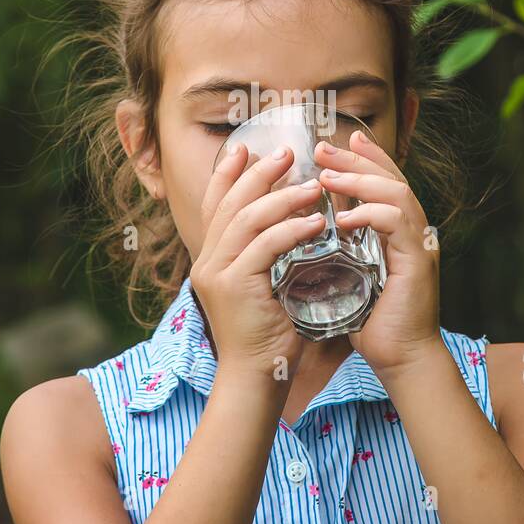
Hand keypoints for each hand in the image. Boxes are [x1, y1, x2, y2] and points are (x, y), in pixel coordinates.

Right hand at [190, 141, 324, 378]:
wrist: (256, 377)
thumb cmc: (268, 334)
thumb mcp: (264, 286)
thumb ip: (266, 256)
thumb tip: (292, 222)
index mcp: (211, 258)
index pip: (214, 205)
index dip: (227, 174)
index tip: (246, 147)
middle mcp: (207, 261)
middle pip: (230, 203)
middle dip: (258, 174)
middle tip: (286, 153)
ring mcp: (217, 273)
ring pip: (247, 219)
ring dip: (282, 198)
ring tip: (313, 186)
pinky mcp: (234, 286)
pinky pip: (265, 246)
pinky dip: (291, 229)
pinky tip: (316, 222)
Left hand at [314, 131, 442, 372]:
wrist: (400, 359)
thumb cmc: (373, 321)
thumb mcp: (350, 272)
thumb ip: (341, 244)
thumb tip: (312, 220)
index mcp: (399, 232)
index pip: (384, 181)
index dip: (363, 158)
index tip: (334, 144)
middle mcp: (415, 231)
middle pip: (390, 177)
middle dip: (356, 158)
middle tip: (322, 147)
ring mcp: (420, 243)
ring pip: (395, 192)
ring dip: (359, 180)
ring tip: (326, 176)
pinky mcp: (418, 261)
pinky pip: (396, 223)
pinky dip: (370, 213)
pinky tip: (343, 217)